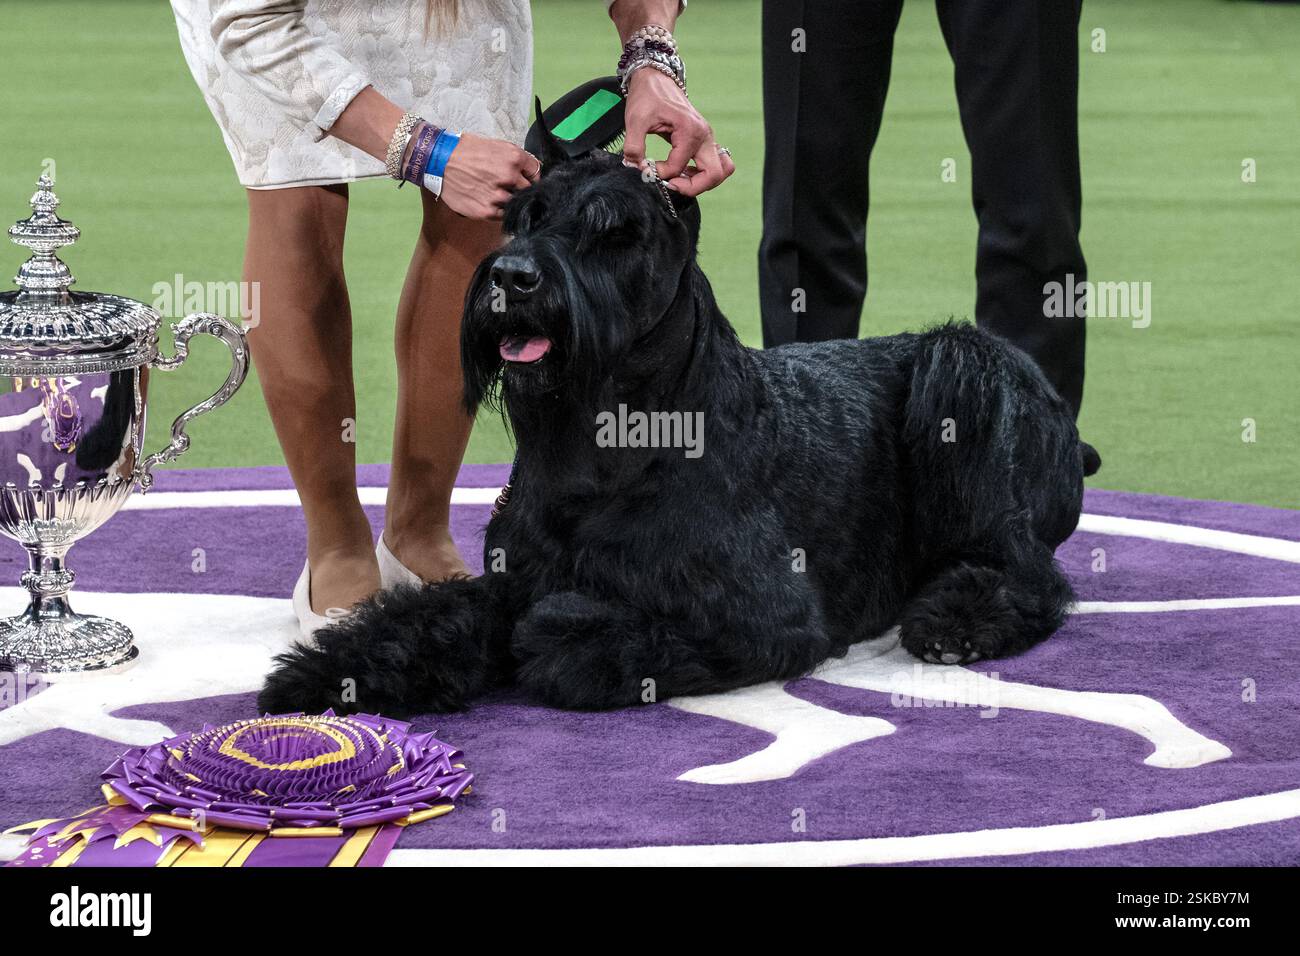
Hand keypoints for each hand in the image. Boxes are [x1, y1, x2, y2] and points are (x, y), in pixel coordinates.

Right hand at [437, 132, 539, 219]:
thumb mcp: (495, 145)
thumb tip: (530, 170)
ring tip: (494, 193)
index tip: (525, 178)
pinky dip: (498, 210)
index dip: (531, 176)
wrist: (438, 160)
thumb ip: (515, 159)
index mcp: (514, 158)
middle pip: (528, 190)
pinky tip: (488, 200)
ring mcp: (498, 196)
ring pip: (515, 204)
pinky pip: (501, 215)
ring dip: (509, 201)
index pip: (536, 172)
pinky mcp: (486, 211)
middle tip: (508, 186)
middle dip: (521, 189)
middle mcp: (509, 177)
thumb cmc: (466, 150)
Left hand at [622, 68, 734, 197]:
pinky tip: (681, 172)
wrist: (655, 78)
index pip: (679, 167)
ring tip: (677, 179)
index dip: (660, 173)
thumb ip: (633, 147)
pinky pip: (712, 165)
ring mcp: (707, 138)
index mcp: (690, 130)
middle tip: (671, 185)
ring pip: (717, 172)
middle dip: (692, 187)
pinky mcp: (704, 141)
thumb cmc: (647, 96)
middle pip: (714, 175)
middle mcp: (704, 135)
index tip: (646, 167)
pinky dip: (700, 175)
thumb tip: (636, 168)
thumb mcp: (635, 120)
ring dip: (699, 182)